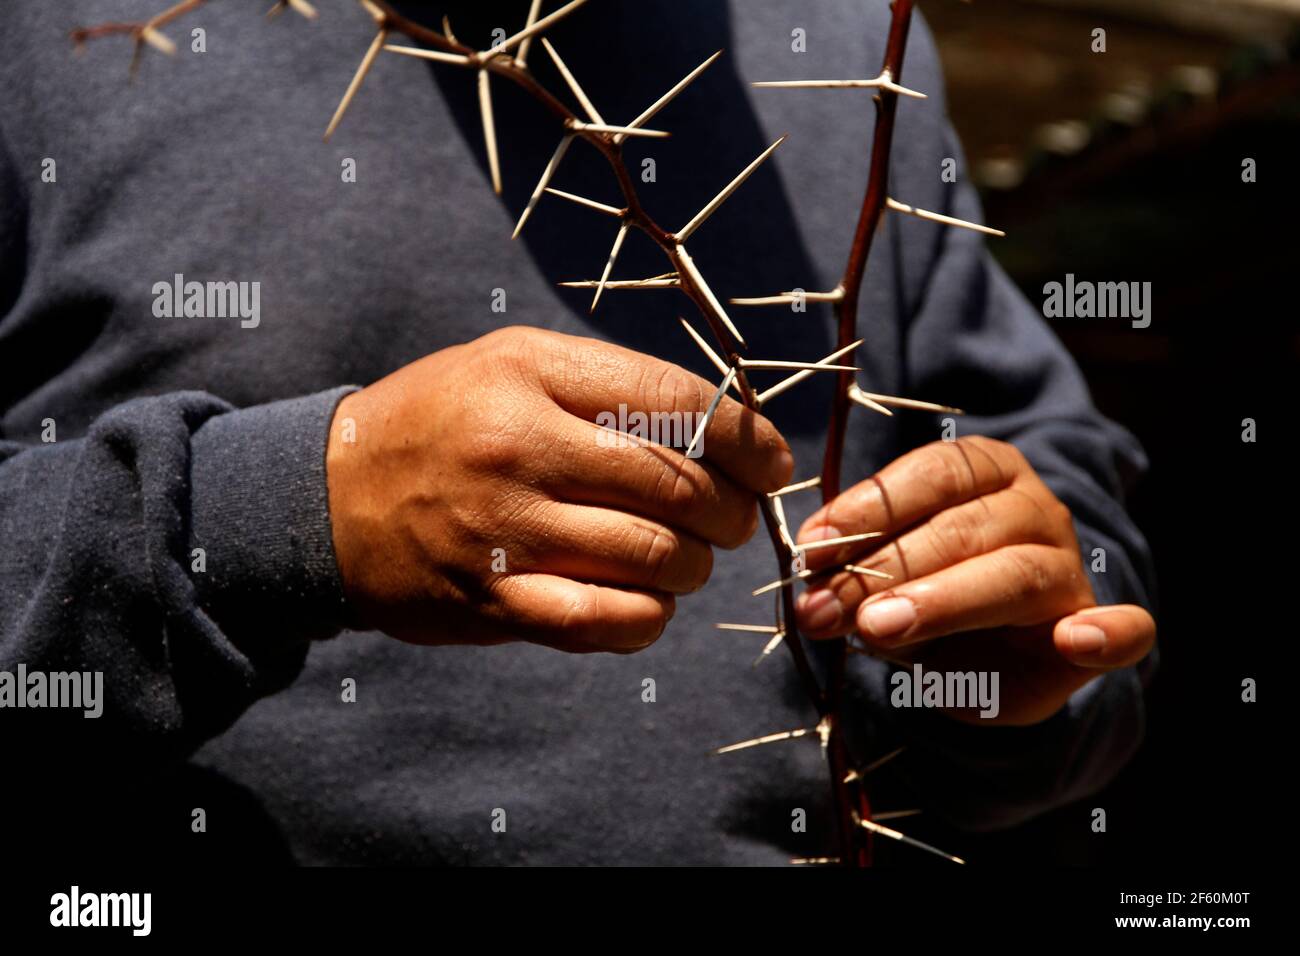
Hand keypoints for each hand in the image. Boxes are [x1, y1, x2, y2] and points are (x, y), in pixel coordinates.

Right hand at [326, 326, 792, 652]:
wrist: (325, 500)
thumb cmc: (438, 422)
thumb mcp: (510, 364)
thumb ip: (610, 383)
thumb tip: (723, 425)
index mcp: (530, 377)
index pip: (677, 404)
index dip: (746, 437)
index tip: (773, 460)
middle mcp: (520, 450)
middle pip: (680, 487)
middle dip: (731, 509)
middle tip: (732, 514)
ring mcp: (506, 533)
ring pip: (657, 559)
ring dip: (695, 564)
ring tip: (687, 555)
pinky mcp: (494, 602)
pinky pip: (609, 622)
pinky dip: (650, 617)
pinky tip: (648, 601)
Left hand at [793, 436, 1154, 724]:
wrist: (988, 659)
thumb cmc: (927, 598)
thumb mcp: (881, 581)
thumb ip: (853, 580)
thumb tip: (812, 599)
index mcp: (984, 472)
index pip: (933, 474)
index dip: (869, 509)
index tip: (813, 549)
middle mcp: (1034, 508)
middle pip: (963, 527)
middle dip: (885, 568)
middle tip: (825, 609)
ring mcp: (1070, 568)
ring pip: (1014, 574)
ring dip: (943, 601)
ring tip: (880, 629)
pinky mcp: (1101, 632)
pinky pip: (1124, 630)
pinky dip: (1108, 634)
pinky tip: (1076, 641)